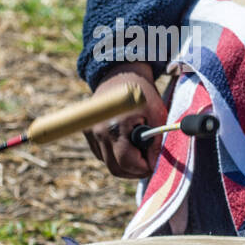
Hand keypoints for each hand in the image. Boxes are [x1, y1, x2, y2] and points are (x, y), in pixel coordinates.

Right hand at [83, 63, 167, 177]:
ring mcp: (90, 132)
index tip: (155, 163)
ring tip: (139, 150)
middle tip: (148, 163)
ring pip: (108, 163)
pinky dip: (115, 155)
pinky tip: (125, 143)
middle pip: (116, 168)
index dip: (144, 167)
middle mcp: (99, 131)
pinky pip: (102, 155)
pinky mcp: (87, 133)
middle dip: (135, 170)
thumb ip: (156, 141)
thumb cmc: (142, 93)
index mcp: (116, 126)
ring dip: (125, 164)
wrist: (120, 74)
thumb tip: (155, 164)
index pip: (128, 162)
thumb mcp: (157, 113)